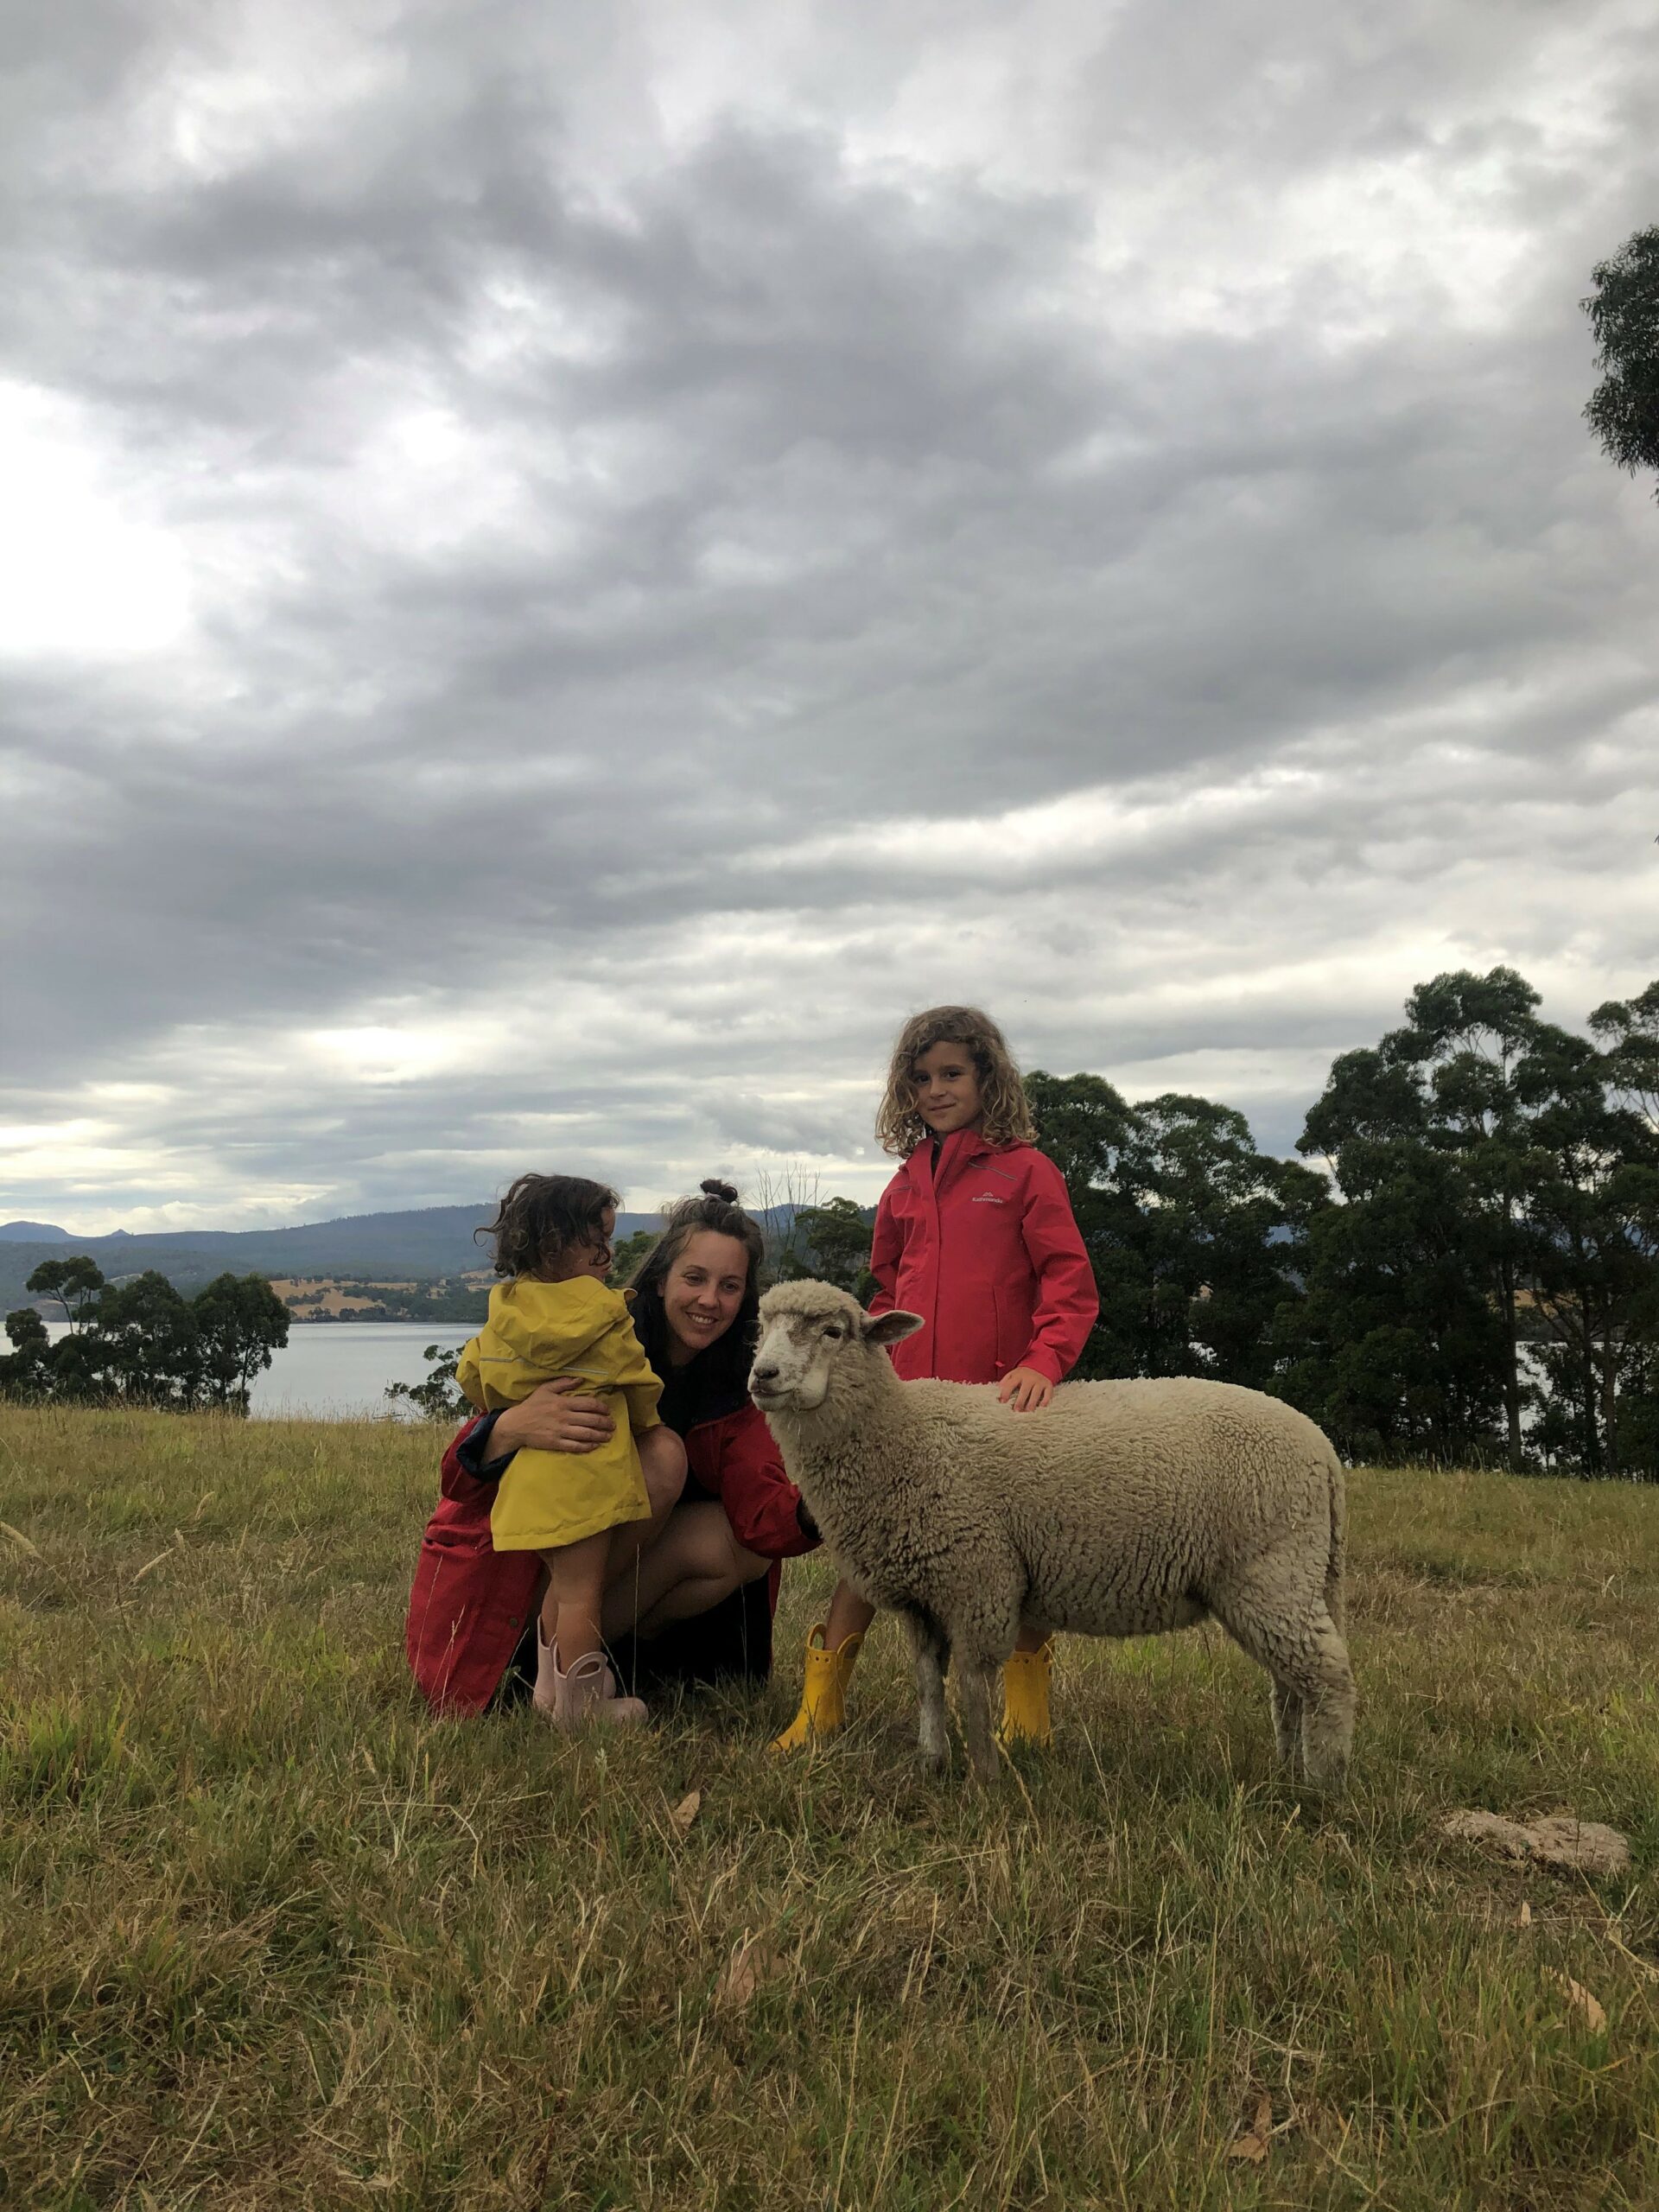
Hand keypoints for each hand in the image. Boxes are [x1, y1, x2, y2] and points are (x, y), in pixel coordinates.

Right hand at [492, 1377, 615, 1455]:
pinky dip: (587, 1446)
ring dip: (600, 1435)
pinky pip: (575, 1446)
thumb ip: (563, 1383)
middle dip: (605, 1423)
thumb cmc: (531, 1406)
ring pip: (586, 1434)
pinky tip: (594, 1445)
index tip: (608, 1411)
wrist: (515, 1425)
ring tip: (608, 1436)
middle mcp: (564, 1417)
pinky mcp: (555, 1443)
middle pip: (591, 1420)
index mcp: (563, 1402)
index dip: (601, 1408)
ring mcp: (560, 1431)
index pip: (588, 1404)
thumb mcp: (545, 1389)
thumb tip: (580, 1379)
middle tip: (612, 1425)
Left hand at [997, 1366, 1053, 1412]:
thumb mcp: (1013, 1374)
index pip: (1011, 1384)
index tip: (1002, 1402)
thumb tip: (997, 1390)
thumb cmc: (1023, 1374)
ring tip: (1028, 1411)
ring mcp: (1039, 1381)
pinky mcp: (1048, 1385)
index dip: (1006, 1393)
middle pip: (1024, 1390)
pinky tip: (1041, 1407)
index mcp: (1018, 1375)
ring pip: (1036, 1393)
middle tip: (1016, 1411)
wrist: (1039, 1365)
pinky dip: (1046, 1400)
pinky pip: (1048, 1393)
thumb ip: (1005, 1381)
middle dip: (1020, 1401)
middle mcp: (1029, 1378)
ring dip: (1032, 1403)